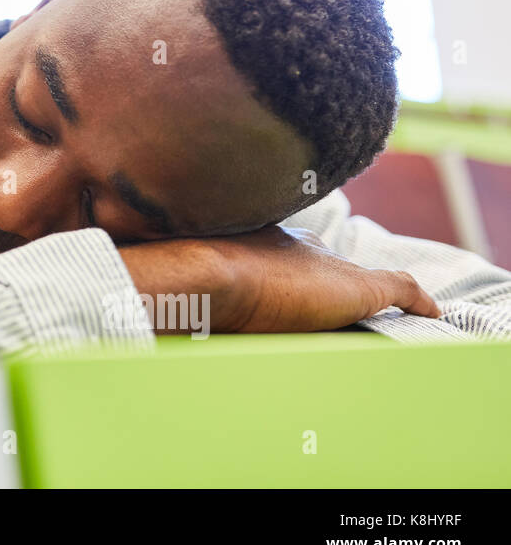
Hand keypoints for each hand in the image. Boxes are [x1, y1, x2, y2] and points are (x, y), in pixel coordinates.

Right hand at [119, 225, 440, 334]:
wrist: (200, 272)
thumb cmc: (172, 271)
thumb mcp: (158, 263)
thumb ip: (151, 269)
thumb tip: (119, 270)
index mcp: (249, 231)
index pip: (273, 241)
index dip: (273, 255)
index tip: (267, 268)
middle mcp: (289, 240)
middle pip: (309, 254)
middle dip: (310, 267)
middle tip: (304, 291)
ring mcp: (323, 264)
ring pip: (348, 274)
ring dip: (351, 288)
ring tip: (354, 308)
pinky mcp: (357, 288)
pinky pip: (399, 291)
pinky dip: (415, 300)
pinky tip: (424, 313)